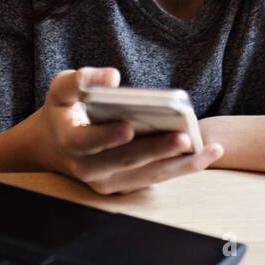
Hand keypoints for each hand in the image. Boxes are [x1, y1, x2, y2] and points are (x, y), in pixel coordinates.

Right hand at [32, 66, 223, 194]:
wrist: (53, 147)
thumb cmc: (63, 111)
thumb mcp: (61, 89)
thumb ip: (80, 80)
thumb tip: (112, 77)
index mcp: (70, 143)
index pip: (87, 142)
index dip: (107, 137)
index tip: (128, 127)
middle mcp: (89, 170)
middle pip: (125, 162)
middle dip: (156, 151)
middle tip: (183, 138)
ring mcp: (108, 183)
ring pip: (147, 176)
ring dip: (180, 165)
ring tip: (210, 150)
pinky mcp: (125, 186)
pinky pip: (155, 178)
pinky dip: (181, 168)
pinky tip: (205, 155)